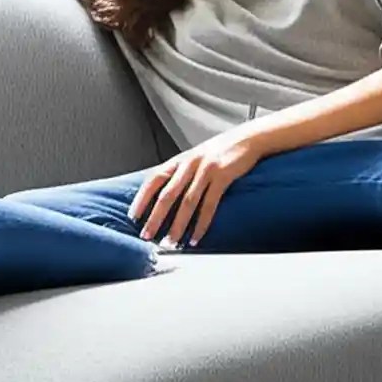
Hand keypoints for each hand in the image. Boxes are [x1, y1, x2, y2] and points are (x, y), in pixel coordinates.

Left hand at [127, 130, 263, 247]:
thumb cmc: (219, 151)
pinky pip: (209, 204)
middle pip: (167, 194)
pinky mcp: (223, 176)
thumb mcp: (195, 158)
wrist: (248, 138)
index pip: (154, 179)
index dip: (142, 198)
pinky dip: (201, 224)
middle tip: (147, 235)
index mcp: (179, 160)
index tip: (133, 216)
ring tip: (171, 242)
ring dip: (178, 225)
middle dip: (155, 217)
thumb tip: (162, 196)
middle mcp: (189, 164)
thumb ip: (180, 174)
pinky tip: (196, 237)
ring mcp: (206, 170)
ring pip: (187, 202)